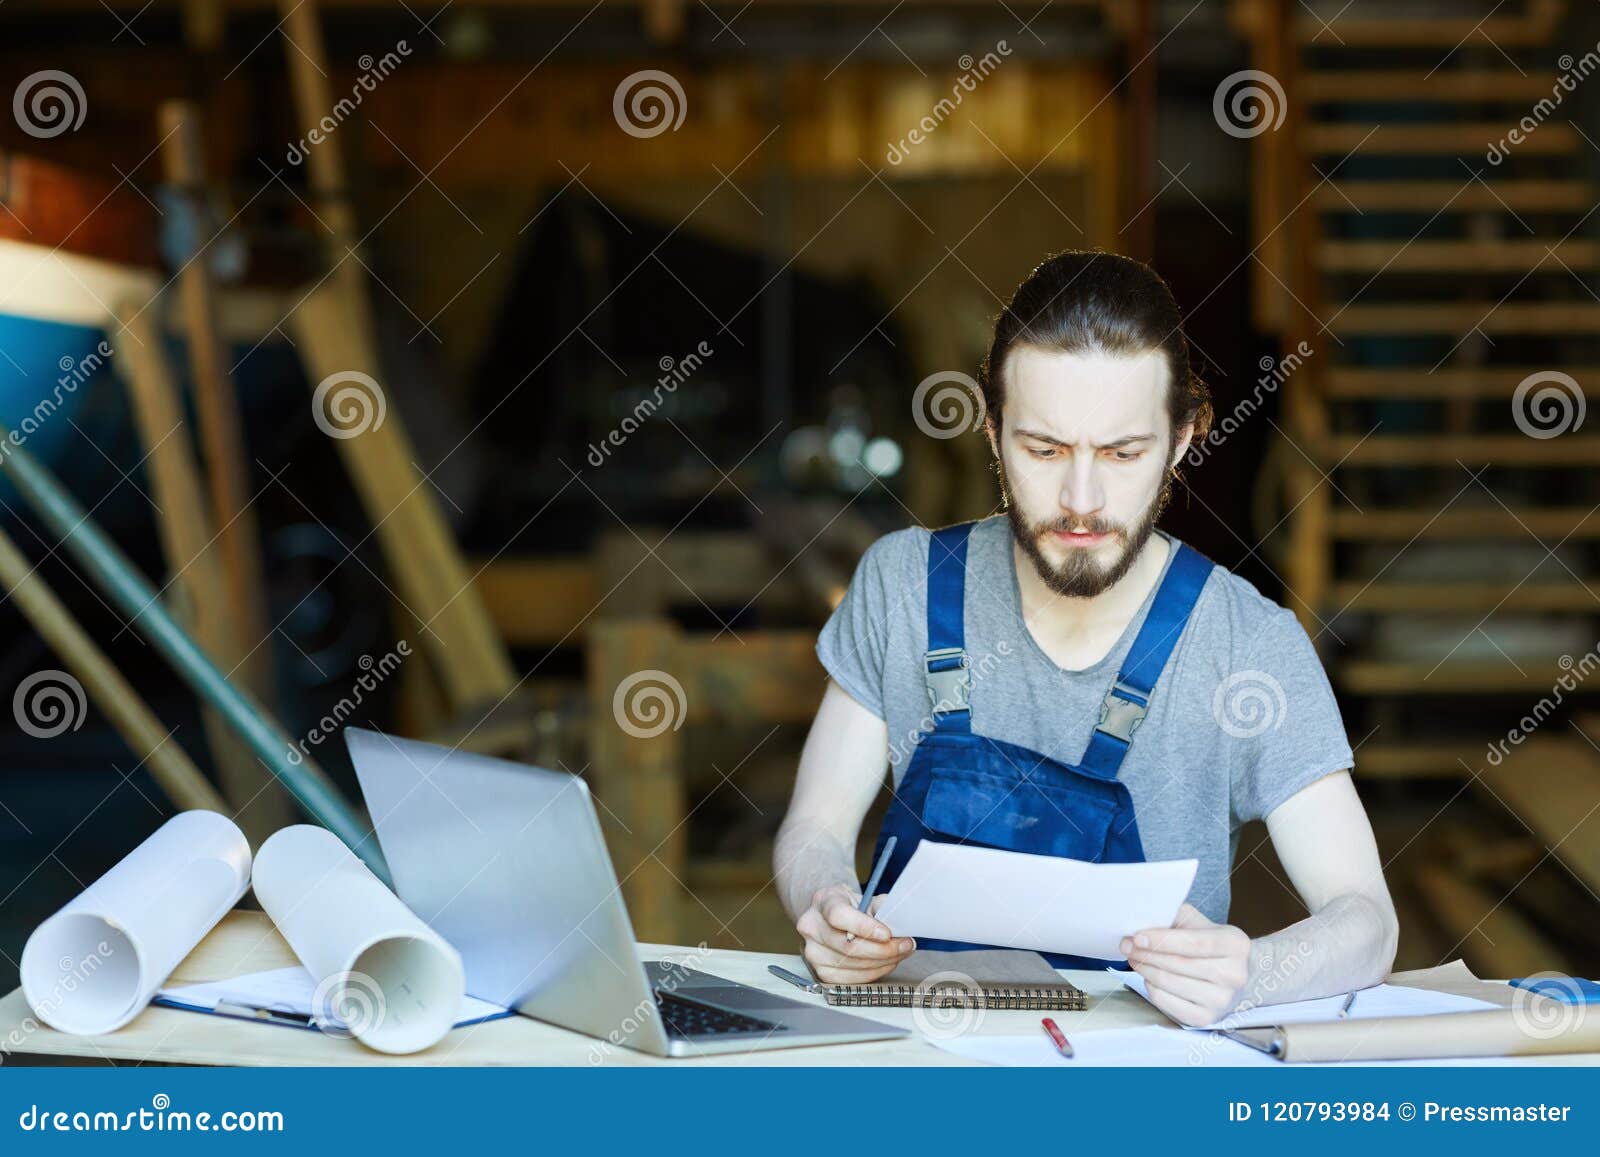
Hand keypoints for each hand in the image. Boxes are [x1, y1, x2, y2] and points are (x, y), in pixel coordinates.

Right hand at [795, 885, 915, 983]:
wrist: (834, 918)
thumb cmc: (853, 907)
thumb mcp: (867, 898)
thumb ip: (882, 907)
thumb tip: (899, 923)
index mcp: (823, 901)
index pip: (838, 916)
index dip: (864, 927)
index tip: (887, 934)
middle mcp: (811, 927)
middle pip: (847, 946)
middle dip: (883, 949)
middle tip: (905, 945)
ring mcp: (813, 952)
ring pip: (851, 964)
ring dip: (882, 962)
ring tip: (899, 953)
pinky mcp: (821, 972)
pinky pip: (851, 979)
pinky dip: (874, 973)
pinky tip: (885, 963)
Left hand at [1121, 902, 1249, 1026]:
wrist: (1236, 975)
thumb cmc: (1212, 945)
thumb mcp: (1202, 924)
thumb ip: (1177, 917)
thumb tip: (1144, 915)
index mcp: (1235, 945)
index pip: (1192, 943)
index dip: (1162, 940)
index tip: (1137, 937)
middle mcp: (1234, 975)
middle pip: (1178, 964)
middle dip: (1146, 953)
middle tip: (1126, 945)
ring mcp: (1221, 1000)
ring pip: (1169, 983)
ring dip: (1145, 969)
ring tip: (1134, 958)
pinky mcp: (1206, 1019)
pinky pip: (1167, 1002)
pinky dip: (1151, 987)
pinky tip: (1148, 977)